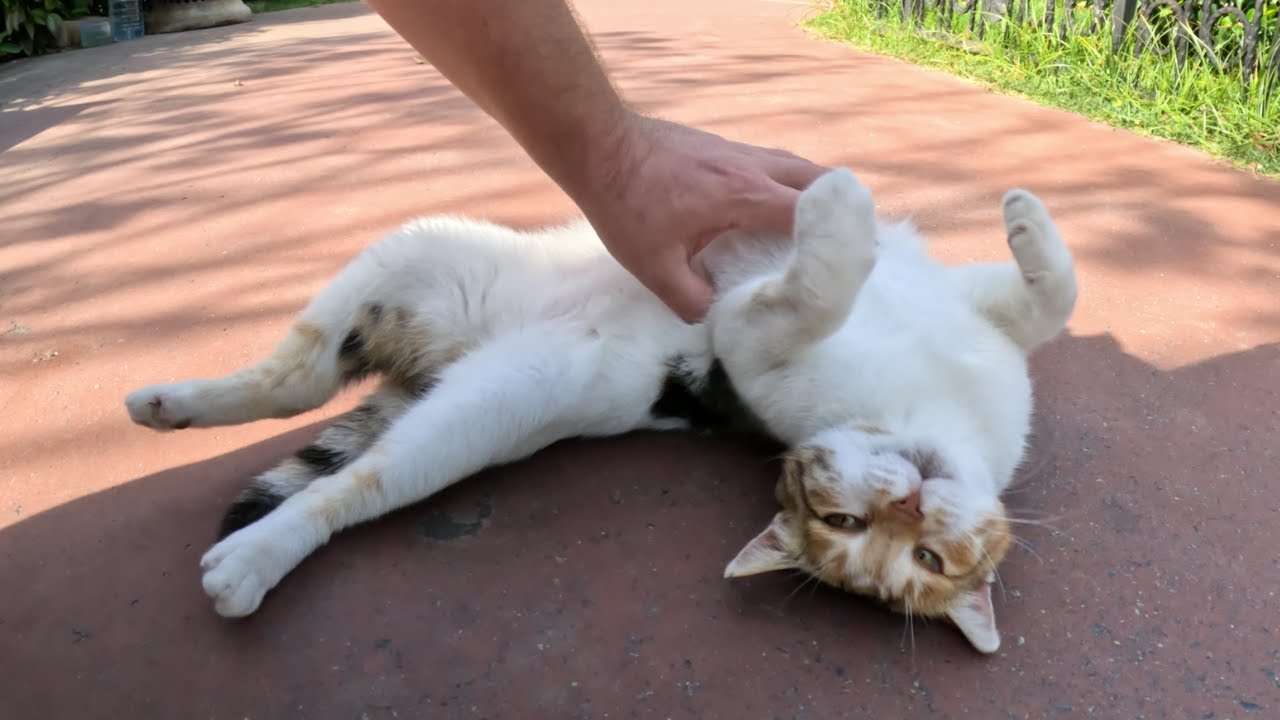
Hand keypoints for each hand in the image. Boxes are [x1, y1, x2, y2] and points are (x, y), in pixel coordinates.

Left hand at [575, 112, 828, 322]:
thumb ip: (690, 299)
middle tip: (852, 245)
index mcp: (743, 195)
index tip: (852, 264)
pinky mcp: (726, 148)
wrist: (598, 144)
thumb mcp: (653, 265)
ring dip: (819, 195)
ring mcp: (740, 151)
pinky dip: (793, 184)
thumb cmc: (624, 202)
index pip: (810, 216)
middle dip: (842, 213)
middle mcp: (752, 167)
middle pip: (821, 182)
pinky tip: (782, 208)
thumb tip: (717, 323)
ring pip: (800, 167)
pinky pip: (776, 164)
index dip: (835, 240)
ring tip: (828, 229)